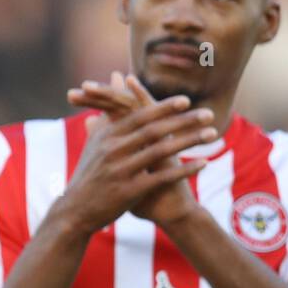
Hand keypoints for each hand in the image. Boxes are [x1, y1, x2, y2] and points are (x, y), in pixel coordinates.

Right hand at [67, 71, 210, 228]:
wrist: (75, 210)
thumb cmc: (89, 173)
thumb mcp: (95, 141)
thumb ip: (109, 110)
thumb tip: (117, 76)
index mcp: (107, 136)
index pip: (139, 116)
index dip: (163, 108)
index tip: (186, 101)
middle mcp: (113, 150)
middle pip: (154, 130)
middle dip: (184, 121)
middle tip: (208, 114)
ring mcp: (121, 171)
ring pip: (161, 151)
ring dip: (190, 141)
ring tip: (212, 134)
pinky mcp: (129, 191)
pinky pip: (162, 178)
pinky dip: (184, 170)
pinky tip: (204, 163)